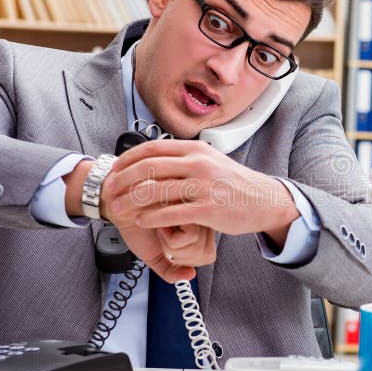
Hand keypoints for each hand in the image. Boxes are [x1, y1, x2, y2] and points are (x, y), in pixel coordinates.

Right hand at [101, 178, 215, 282]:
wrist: (118, 205)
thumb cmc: (136, 226)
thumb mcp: (152, 255)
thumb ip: (170, 270)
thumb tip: (190, 275)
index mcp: (200, 226)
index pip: (207, 256)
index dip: (182, 257)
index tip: (166, 241)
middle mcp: (202, 215)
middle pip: (202, 251)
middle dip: (174, 250)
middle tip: (160, 232)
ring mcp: (196, 207)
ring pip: (196, 243)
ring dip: (170, 241)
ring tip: (157, 225)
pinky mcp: (188, 202)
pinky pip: (189, 234)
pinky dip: (168, 235)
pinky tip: (156, 220)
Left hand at [104, 140, 299, 247]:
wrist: (263, 200)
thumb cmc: (233, 183)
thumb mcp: (210, 160)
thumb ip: (185, 157)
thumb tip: (157, 156)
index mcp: (196, 150)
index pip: (153, 148)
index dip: (128, 159)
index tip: (114, 169)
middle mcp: (198, 163)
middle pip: (149, 167)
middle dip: (124, 180)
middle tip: (109, 190)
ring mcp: (204, 186)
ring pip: (157, 190)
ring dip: (132, 200)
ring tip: (119, 209)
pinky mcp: (209, 209)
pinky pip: (172, 213)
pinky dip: (152, 218)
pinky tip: (141, 222)